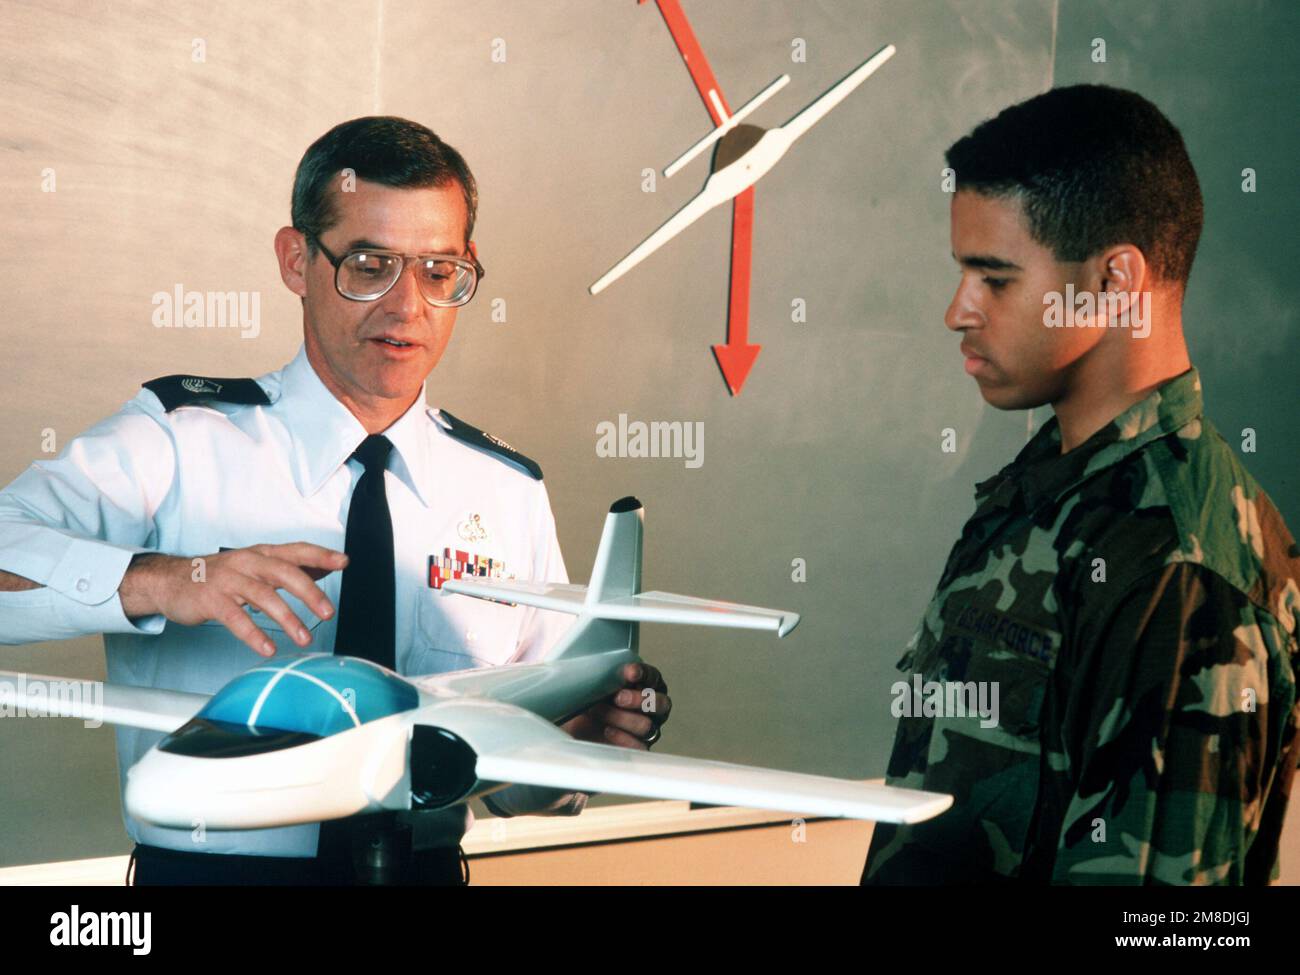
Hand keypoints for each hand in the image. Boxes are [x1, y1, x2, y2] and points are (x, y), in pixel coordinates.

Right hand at [119, 543, 347, 657]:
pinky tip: (268, 648)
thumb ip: (289, 568)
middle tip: (329, 612)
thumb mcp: (255, 565)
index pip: (296, 550)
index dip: (320, 555)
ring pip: (263, 596)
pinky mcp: (211, 600)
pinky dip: (253, 634)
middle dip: (309, 593)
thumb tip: (325, 568)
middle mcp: (247, 562)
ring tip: (304, 638)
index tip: (344, 562)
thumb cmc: (219, 574)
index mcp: (261, 553)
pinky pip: (236, 619)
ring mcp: (228, 580)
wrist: (170, 580)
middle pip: (284, 573)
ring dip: (287, 619)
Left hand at [561, 662, 671, 749]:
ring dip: (621, 718)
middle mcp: (654, 708)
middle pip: (661, 704)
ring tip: (600, 712)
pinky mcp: (638, 748)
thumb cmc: (590, 699)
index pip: (653, 678)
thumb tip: (604, 669)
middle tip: (617, 697)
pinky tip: (608, 730)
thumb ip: (606, 673)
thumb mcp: (595, 681)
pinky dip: (622, 737)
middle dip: (638, 699)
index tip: (628, 672)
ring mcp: (649, 729)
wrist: (576, 725)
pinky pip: (639, 746)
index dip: (643, 674)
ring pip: (647, 725)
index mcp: (648, 685)